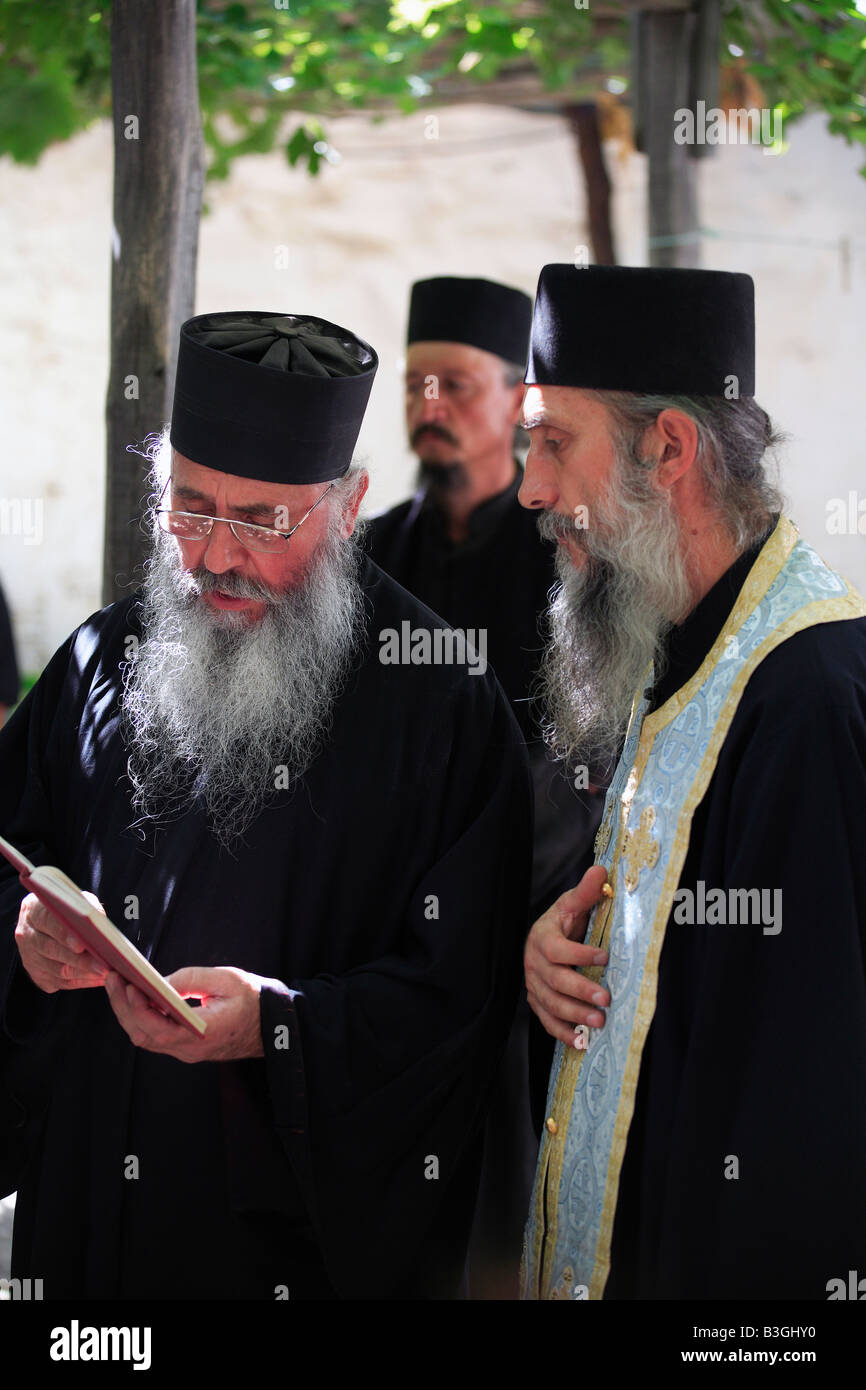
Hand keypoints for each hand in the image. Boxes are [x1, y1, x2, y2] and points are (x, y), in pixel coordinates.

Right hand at [15, 890, 107, 993]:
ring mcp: (29, 957)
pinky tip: (99, 979)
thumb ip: (87, 909)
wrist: (49, 921)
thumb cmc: (68, 908)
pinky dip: (82, 982)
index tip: (82, 945)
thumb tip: (101, 929)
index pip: (48, 922)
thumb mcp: (77, 900)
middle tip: (103, 967)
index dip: (64, 935)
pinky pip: (59, 982)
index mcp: (33, 910)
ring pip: (57, 970)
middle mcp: (27, 934)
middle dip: (79, 961)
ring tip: (106, 975)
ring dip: (83, 974)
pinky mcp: (36, 974)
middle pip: (52, 950)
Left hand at [104, 965, 264, 1062]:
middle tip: (113, 979)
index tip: (128, 984)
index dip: (138, 1008)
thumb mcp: (226, 979)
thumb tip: (158, 983)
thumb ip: (190, 979)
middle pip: (144, 1036)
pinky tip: (137, 998)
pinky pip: (156, 1037)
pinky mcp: (186, 1048)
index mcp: (204, 1032)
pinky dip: (141, 1018)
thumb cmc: (253, 999)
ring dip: (128, 1014)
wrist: (273, 1025)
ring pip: (146, 1039)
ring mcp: (187, 1052)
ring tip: (119, 986)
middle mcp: (191, 1049)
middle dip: (123, 1007)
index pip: (159, 1028)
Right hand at [525, 865, 611, 1046]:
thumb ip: (586, 891)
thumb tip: (601, 870)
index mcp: (543, 937)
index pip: (557, 949)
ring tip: (600, 1023)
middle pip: (554, 981)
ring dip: (574, 1016)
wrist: (545, 937)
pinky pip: (546, 1020)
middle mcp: (534, 963)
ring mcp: (534, 985)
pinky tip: (581, 1043)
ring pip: (551, 1004)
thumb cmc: (563, 921)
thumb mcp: (572, 904)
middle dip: (580, 992)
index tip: (604, 957)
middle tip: (606, 1000)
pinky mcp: (537, 1001)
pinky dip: (562, 1033)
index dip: (579, 954)